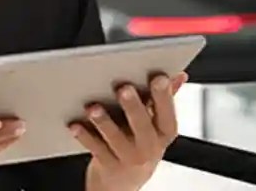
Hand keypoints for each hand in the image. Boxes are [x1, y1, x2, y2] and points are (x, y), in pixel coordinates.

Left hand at [70, 73, 187, 190]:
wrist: (123, 185)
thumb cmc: (140, 148)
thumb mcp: (156, 127)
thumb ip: (164, 100)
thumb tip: (179, 76)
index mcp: (164, 133)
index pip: (168, 113)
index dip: (165, 96)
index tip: (159, 78)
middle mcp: (149, 148)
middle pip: (142, 126)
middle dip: (133, 106)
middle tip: (123, 88)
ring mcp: (129, 159)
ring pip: (116, 139)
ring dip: (104, 122)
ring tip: (94, 108)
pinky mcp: (108, 167)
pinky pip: (96, 149)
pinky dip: (85, 136)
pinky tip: (76, 125)